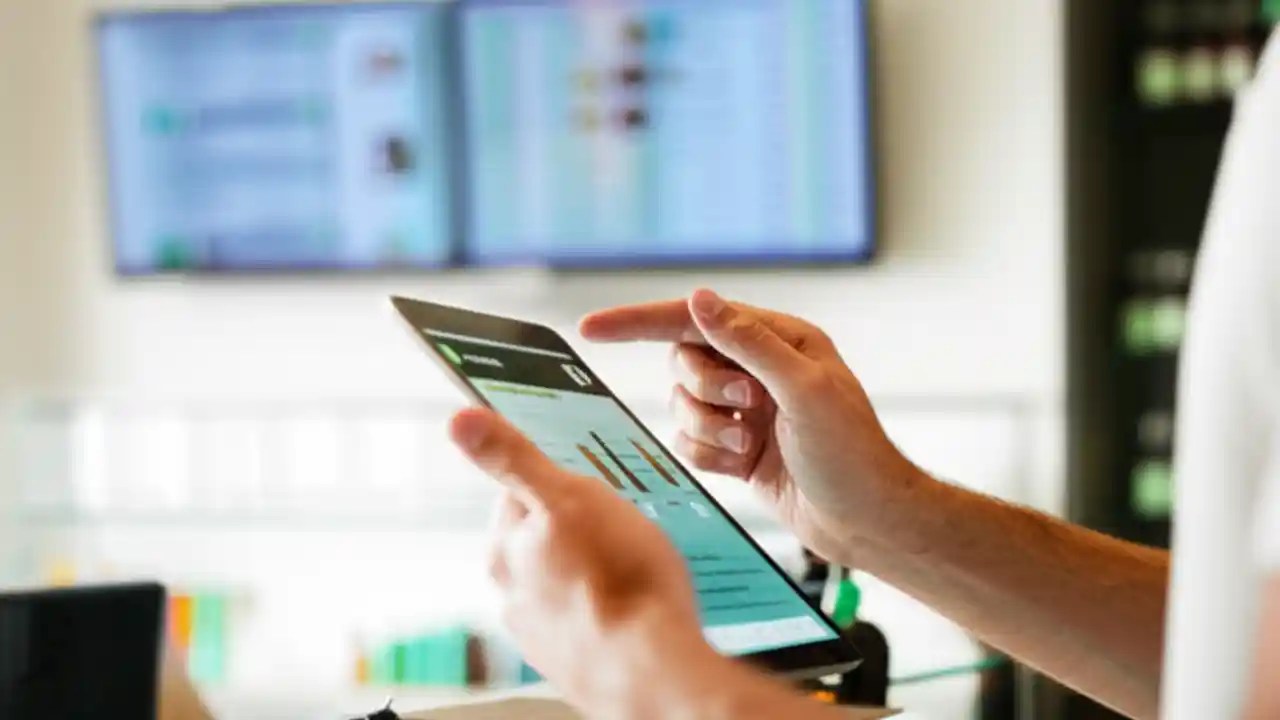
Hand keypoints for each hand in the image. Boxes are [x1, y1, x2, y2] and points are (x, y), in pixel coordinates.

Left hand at [449, 408, 717, 713]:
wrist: (655, 671)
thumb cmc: (620, 584)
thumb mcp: (569, 496)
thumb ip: (513, 457)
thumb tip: (460, 420)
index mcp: (506, 549)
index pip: (519, 493)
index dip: (560, 483)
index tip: (589, 487)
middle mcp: (514, 592)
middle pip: (543, 539)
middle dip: (578, 531)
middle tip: (620, 529)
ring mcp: (543, 632)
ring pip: (567, 582)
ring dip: (593, 574)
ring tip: (633, 571)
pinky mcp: (575, 661)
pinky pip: (589, 621)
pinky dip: (608, 612)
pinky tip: (635, 609)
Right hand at [580, 289, 923, 566]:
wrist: (864, 521)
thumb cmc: (850, 453)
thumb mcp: (803, 390)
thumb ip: (748, 343)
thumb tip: (700, 299)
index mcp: (779, 338)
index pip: (694, 319)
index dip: (639, 322)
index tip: (591, 327)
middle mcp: (758, 367)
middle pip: (683, 362)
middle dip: (706, 391)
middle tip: (749, 407)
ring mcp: (745, 409)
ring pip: (683, 406)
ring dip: (710, 431)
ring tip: (750, 446)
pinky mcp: (736, 447)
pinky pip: (690, 443)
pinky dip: (709, 457)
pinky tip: (745, 466)